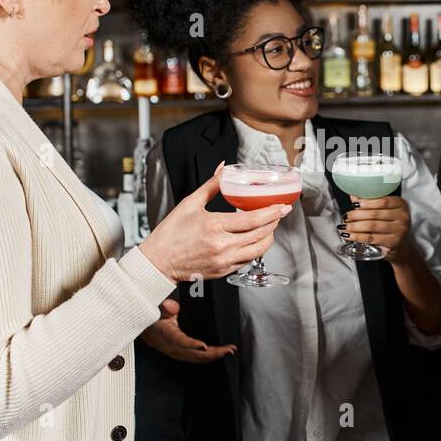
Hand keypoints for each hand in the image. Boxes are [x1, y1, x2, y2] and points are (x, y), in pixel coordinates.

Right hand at [139, 163, 291, 281]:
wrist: (158, 262)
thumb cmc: (170, 234)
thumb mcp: (190, 203)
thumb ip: (212, 185)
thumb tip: (223, 169)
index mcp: (214, 226)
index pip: (253, 220)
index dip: (272, 212)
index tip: (282, 206)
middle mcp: (222, 246)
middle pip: (261, 234)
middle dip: (274, 222)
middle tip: (279, 212)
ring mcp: (224, 261)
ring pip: (259, 250)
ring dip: (269, 237)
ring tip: (270, 226)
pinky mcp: (224, 271)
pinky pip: (248, 260)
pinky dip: (256, 249)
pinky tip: (255, 240)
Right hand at [142, 298, 235, 362]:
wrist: (145, 330)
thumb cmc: (153, 319)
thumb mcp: (158, 309)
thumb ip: (166, 307)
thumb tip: (172, 306)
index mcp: (167, 335)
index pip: (180, 342)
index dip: (192, 345)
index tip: (203, 347)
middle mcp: (173, 347)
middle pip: (194, 354)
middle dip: (213, 354)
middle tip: (228, 349)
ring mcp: (178, 353)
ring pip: (197, 358)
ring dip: (214, 356)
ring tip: (229, 351)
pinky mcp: (182, 354)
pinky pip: (197, 358)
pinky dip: (209, 357)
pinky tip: (219, 353)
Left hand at [341, 195, 414, 262]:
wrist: (400, 245)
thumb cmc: (390, 224)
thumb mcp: (383, 211)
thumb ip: (369, 202)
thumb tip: (354, 196)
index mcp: (400, 204)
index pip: (383, 201)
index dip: (367, 202)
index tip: (354, 204)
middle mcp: (402, 216)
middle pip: (375, 214)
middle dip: (357, 215)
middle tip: (347, 217)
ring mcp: (399, 230)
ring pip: (372, 226)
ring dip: (355, 226)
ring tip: (345, 227)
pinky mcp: (393, 242)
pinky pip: (372, 238)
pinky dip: (358, 237)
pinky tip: (350, 235)